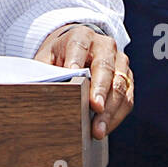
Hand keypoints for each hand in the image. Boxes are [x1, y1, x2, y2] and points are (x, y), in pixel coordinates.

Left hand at [36, 23, 132, 139]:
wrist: (79, 50)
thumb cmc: (60, 57)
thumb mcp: (48, 58)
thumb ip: (44, 71)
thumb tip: (39, 90)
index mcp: (81, 36)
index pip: (79, 46)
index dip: (76, 59)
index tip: (72, 73)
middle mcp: (104, 46)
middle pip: (104, 66)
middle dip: (100, 88)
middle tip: (95, 106)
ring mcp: (119, 62)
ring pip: (120, 84)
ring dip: (110, 109)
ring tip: (98, 129)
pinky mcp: (128, 79)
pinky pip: (127, 98)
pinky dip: (116, 116)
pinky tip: (105, 129)